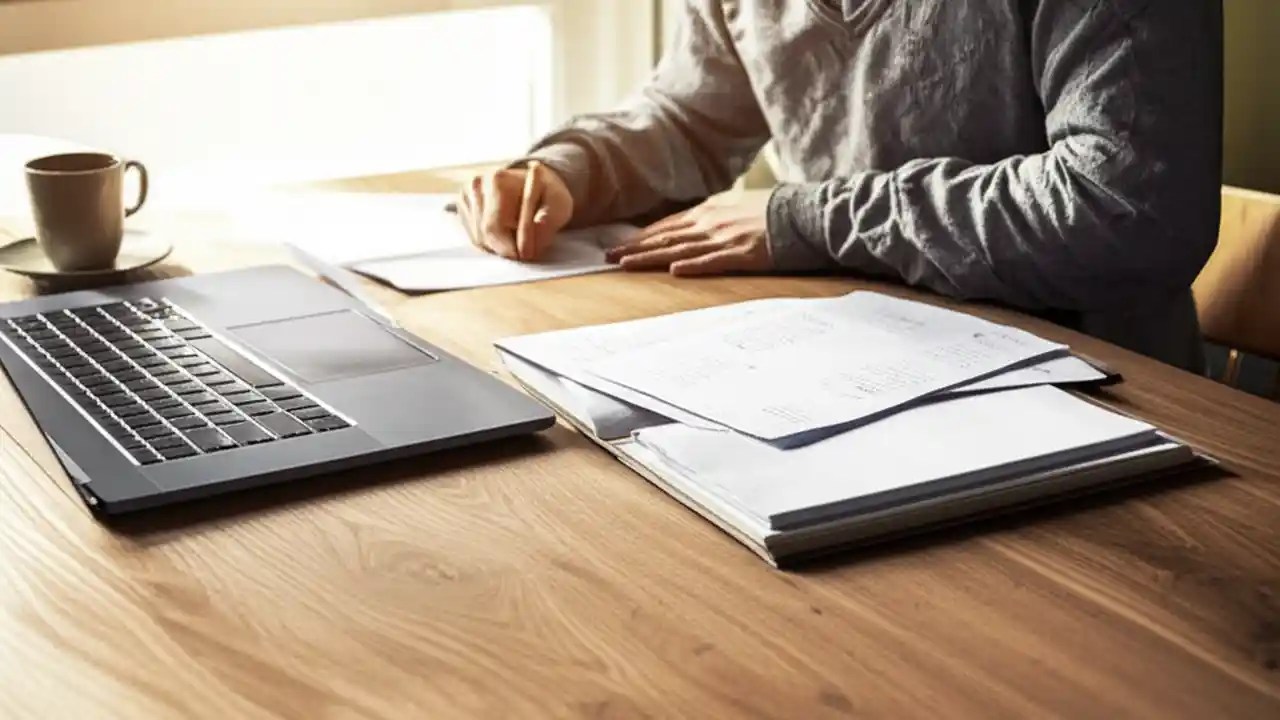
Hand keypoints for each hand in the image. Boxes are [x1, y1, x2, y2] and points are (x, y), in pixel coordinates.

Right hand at [457, 162, 573, 260]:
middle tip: (524, 251)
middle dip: (505, 248)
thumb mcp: (559, 204)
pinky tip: (505, 233)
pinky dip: (490, 242)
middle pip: (484, 234)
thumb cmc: (548, 194)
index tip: (525, 256)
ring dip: (498, 246)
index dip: (510, 248)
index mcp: (498, 180)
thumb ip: (549, 217)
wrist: (535, 181)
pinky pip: (473, 236)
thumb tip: (536, 228)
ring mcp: (467, 195)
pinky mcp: (463, 206)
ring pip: (478, 238)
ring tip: (517, 236)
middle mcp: (477, 185)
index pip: (496, 226)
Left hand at [605, 190, 773, 275]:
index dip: (642, 237)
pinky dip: (693, 266)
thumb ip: (716, 216)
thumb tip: (696, 225)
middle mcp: (712, 222)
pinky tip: (674, 271)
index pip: (668, 225)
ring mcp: (726, 238)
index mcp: (711, 210)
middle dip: (635, 248)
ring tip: (625, 265)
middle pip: (666, 237)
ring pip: (680, 249)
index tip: (621, 246)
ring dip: (651, 258)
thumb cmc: (776, 210)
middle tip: (608, 258)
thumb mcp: (738, 206)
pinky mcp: (744, 254)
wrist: (807, 212)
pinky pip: (714, 261)